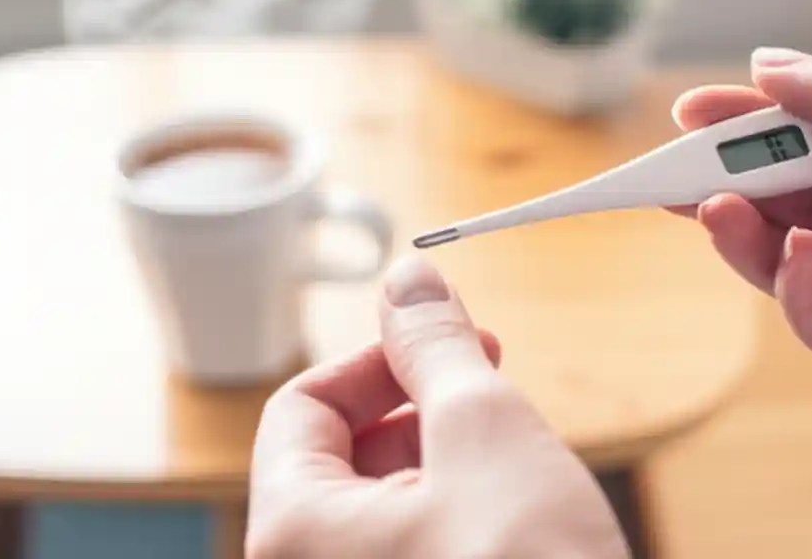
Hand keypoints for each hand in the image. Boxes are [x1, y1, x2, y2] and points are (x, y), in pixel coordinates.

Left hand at [247, 256, 627, 558]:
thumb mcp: (484, 431)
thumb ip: (435, 345)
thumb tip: (406, 279)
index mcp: (292, 534)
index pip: (301, 407)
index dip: (380, 359)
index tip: (452, 344)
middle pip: (340, 458)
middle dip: (419, 409)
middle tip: (491, 386)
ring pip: (382, 507)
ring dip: (445, 462)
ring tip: (515, 459)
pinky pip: (411, 552)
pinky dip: (455, 516)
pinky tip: (519, 515)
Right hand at [673, 48, 811, 427]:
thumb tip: (767, 66)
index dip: (753, 126)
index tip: (692, 113)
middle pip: (796, 200)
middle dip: (731, 181)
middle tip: (669, 170)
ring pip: (796, 261)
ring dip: (747, 233)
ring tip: (710, 207)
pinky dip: (796, 286)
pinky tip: (796, 248)